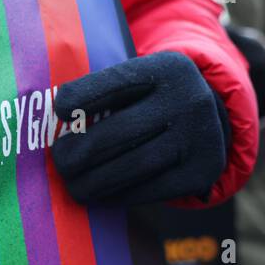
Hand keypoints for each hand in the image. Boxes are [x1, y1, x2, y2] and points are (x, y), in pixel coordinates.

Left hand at [52, 51, 230, 206]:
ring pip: (131, 167)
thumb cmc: (155, 103)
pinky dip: (118, 195)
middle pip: (118, 132)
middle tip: (60, 162)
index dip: (82, 97)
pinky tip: (100, 195)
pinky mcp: (201, 172)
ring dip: (93, 181)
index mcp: (168, 69)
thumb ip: (106, 96)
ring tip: (74, 185)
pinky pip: (148, 190)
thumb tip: (53, 125)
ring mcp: (199, 138)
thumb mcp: (142, 84)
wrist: (211, 124)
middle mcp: (189, 100)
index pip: (116, 82)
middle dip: (79, 152)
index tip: (58, 111)